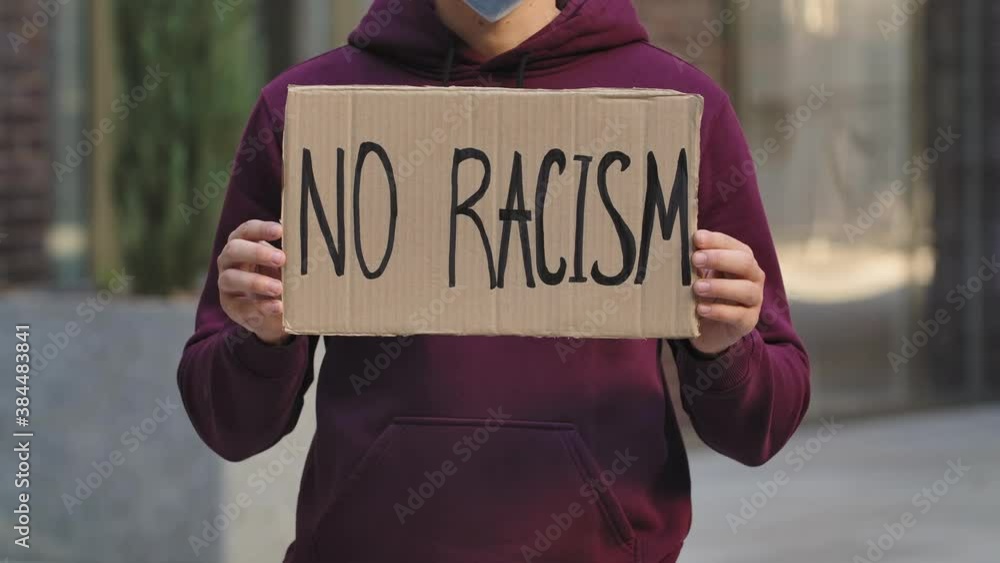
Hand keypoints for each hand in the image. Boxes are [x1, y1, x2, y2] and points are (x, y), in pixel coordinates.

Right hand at [218, 220, 289, 344]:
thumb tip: (310, 240)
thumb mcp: (284, 265)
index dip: (261, 229)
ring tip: (279, 288)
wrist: (273, 312)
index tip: (280, 231)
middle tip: (281, 259)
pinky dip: (260, 307)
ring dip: (256, 282)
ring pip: (231, 278)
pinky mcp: (230, 307)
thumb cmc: (278, 278)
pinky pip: (241, 306)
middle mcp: (229, 261)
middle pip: (233, 250)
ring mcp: (226, 284)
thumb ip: (291, 253)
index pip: (246, 231)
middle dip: (257, 253)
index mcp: (243, 244)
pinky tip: (277, 306)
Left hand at [689, 230, 764, 354]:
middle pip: (745, 263)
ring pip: (745, 289)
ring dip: (720, 286)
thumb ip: (695, 262)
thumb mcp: (699, 275)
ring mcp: (754, 300)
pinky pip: (738, 315)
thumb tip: (678, 243)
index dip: (716, 241)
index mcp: (742, 260)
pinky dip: (719, 311)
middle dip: (719, 259)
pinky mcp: (748, 321)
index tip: (696, 238)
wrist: (708, 328)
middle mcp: (753, 277)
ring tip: (697, 287)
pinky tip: (701, 309)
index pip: (733, 245)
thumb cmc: (705, 294)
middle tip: (695, 259)